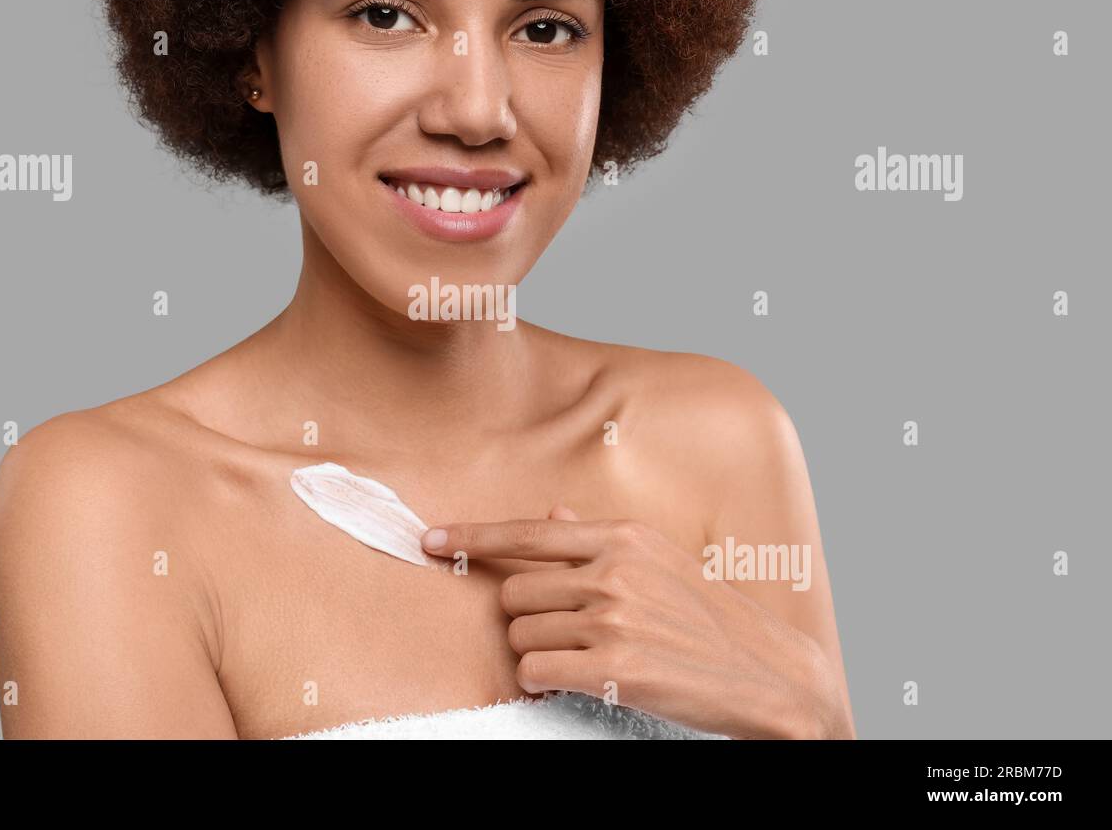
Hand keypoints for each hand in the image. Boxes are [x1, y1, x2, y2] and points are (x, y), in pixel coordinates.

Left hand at [420, 507, 850, 738]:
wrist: (768, 674)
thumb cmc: (710, 617)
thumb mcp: (661, 560)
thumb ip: (600, 539)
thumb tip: (551, 517)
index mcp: (623, 537)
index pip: (527, 533)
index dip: (471, 538)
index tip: (431, 540)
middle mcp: (613, 570)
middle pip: (514, 592)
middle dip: (527, 618)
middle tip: (566, 634)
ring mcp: (613, 617)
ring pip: (521, 635)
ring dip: (540, 653)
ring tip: (585, 657)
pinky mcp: (615, 666)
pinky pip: (535, 672)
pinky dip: (545, 682)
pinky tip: (579, 680)